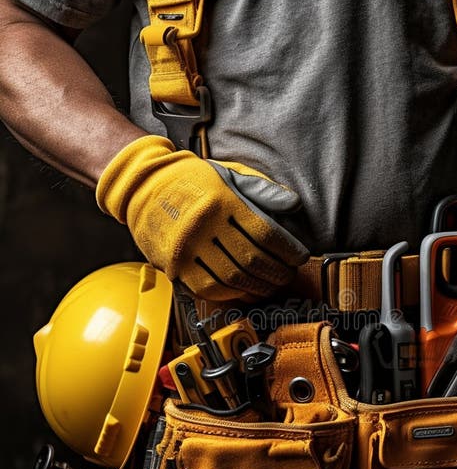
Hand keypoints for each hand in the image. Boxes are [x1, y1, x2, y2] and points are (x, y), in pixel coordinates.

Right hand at [96, 135, 308, 300]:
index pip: (266, 233)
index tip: (299, 257)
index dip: (288, 250)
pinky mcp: (175, 265)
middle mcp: (205, 226)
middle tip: (288, 275)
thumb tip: (293, 204)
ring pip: (233, 278)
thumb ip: (261, 190)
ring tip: (271, 286)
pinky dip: (232, 293)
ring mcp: (188, 248)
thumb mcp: (229, 175)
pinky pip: (209, 288)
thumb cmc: (192, 181)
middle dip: (277, 272)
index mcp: (222, 201)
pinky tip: (245, 291)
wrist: (144, 186)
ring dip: (258, 286)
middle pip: (252, 259)